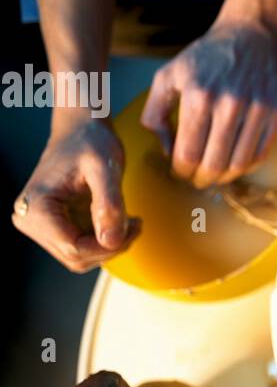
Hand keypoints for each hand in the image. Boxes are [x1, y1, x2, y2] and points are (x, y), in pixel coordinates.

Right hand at [12, 113, 139, 272]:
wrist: (81, 129)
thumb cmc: (91, 141)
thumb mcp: (105, 167)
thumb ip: (109, 204)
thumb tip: (110, 241)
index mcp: (35, 207)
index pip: (75, 249)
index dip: (109, 246)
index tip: (135, 225)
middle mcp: (29, 220)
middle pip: (77, 257)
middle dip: (111, 246)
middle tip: (136, 223)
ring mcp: (39, 226)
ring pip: (80, 258)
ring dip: (110, 245)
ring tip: (130, 220)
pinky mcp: (53, 227)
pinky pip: (82, 248)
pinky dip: (105, 240)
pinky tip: (120, 220)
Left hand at [140, 18, 276, 189]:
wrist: (256, 32)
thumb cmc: (210, 55)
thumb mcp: (170, 74)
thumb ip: (155, 110)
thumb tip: (164, 147)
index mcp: (198, 96)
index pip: (188, 154)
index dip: (182, 171)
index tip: (180, 172)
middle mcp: (230, 104)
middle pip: (214, 164)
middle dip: (202, 179)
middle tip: (199, 180)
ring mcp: (258, 108)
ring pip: (240, 163)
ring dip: (226, 176)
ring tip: (218, 174)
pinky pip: (262, 152)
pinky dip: (248, 165)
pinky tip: (238, 161)